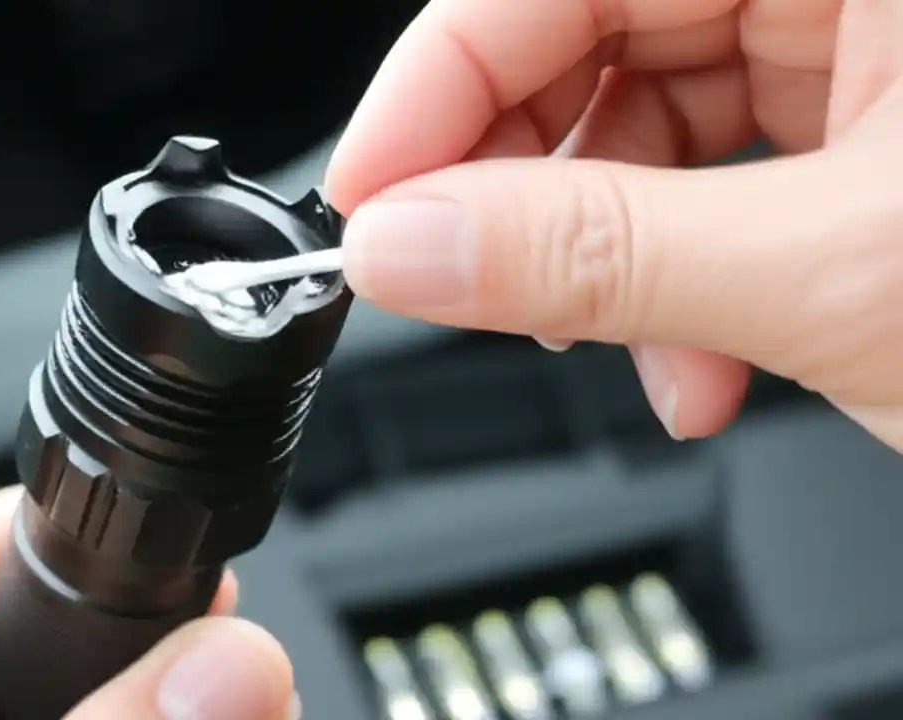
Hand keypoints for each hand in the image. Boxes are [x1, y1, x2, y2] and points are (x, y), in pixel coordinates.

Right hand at [325, 0, 902, 450]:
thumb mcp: (836, 279)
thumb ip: (603, 253)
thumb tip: (408, 245)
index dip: (440, 80)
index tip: (373, 198)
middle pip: (595, 42)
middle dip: (528, 189)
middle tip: (468, 280)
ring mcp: (864, 59)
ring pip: (649, 130)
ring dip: (612, 268)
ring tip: (643, 361)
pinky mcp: (864, 147)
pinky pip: (713, 189)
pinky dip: (683, 289)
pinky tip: (704, 366)